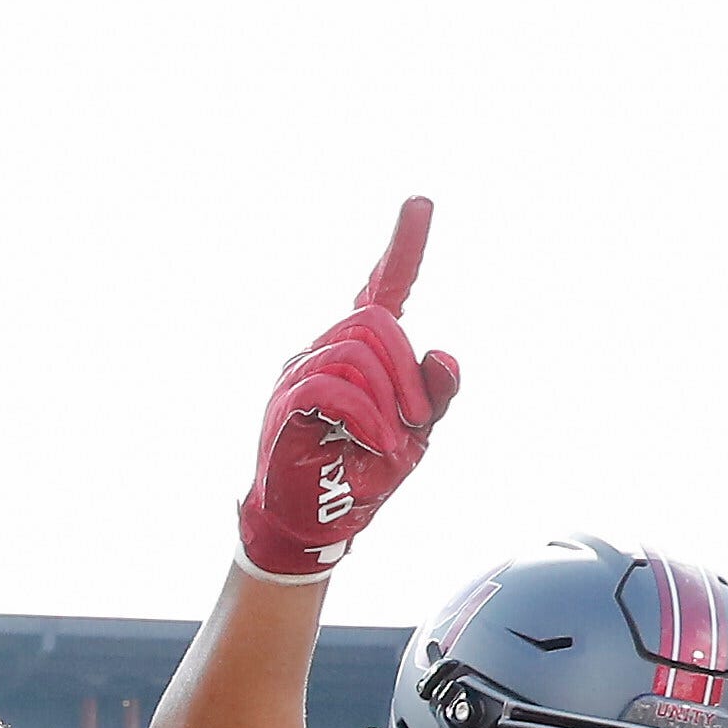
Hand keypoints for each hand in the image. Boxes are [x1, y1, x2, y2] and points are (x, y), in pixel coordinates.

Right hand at [235, 199, 459, 579]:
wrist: (315, 524)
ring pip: (354, 351)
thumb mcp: (416, 433)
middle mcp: (323, 350)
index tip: (420, 203)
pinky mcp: (286, 403)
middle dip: (406, 371)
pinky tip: (378, 444)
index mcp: (359, 352)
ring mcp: (299, 373)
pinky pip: (332, 386)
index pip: (382, 288)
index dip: (404, 247)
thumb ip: (434, 394)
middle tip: (418, 420)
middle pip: (373, 321)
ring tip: (392, 442)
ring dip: (387, 399)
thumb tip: (442, 355)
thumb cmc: (362, 474)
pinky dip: (365, 416)